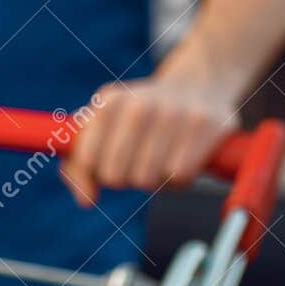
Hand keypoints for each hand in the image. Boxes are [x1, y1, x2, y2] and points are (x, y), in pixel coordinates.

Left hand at [61, 77, 239, 207]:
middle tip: (137, 163)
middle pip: (116, 177)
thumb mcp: (102, 129)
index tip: (108, 161)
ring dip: (153, 180)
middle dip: (125, 178)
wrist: (198, 84)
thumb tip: (86, 201)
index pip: (87, 162)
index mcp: (108, 102)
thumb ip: (79, 166)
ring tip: (161, 159)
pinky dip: (179, 180)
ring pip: (148, 180)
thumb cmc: (138, 118)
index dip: (97, 172)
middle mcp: (139, 104)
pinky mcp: (205, 125)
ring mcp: (174, 113)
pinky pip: (179, 178)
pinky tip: (182, 160)